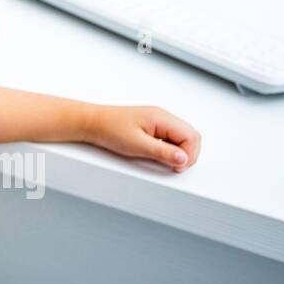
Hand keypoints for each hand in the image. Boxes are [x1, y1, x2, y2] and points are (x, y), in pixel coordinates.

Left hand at [81, 104, 200, 172]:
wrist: (92, 123)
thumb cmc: (110, 129)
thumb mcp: (138, 145)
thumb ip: (163, 153)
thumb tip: (184, 159)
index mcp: (162, 117)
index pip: (191, 136)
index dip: (189, 155)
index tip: (176, 167)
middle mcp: (163, 117)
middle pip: (190, 136)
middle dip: (188, 154)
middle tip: (174, 166)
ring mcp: (158, 121)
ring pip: (181, 138)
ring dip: (179, 151)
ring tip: (165, 160)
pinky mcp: (152, 127)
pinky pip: (170, 138)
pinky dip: (169, 148)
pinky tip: (158, 154)